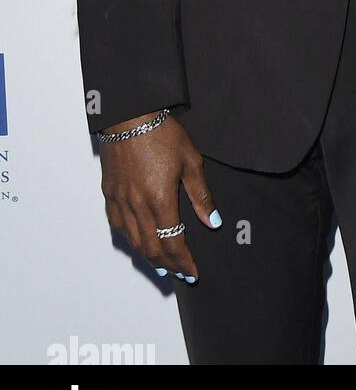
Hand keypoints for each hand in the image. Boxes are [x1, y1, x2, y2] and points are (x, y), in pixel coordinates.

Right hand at [99, 112, 219, 281]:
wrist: (130, 116)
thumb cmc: (162, 133)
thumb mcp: (191, 160)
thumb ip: (201, 195)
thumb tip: (212, 222)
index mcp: (159, 199)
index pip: (172, 242)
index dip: (183, 261)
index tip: (193, 272)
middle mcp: (136, 205)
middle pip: (151, 248)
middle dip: (168, 265)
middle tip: (181, 273)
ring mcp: (120, 201)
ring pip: (133, 241)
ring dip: (148, 256)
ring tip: (163, 264)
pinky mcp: (109, 194)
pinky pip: (118, 226)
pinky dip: (130, 240)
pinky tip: (138, 243)